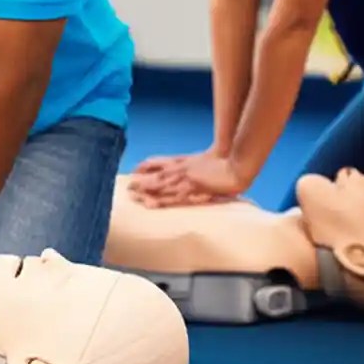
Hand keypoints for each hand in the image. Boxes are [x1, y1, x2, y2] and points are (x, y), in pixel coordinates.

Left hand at [128, 151, 246, 207]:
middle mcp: (180, 168)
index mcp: (181, 160)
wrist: (235, 163)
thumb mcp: (200, 159)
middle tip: (128, 188)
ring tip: (133, 196)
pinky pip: (174, 196)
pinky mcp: (193, 188)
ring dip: (146, 191)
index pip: (156, 161)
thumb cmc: (222, 161)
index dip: (144, 166)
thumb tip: (180, 169)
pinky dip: (161, 200)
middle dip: (141, 181)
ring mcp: (186, 178)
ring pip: (161, 185)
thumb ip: (187, 163)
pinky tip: (152, 204)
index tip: (134, 171)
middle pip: (155, 174)